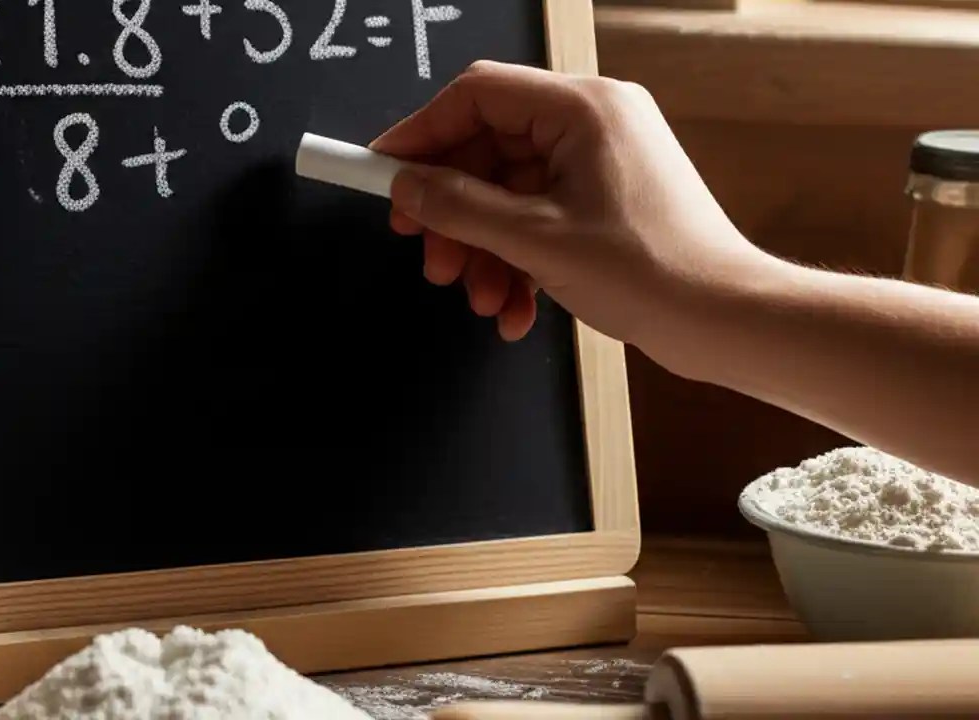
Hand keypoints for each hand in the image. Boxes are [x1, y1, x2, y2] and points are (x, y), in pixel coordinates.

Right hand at [371, 61, 773, 364]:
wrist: (726, 322)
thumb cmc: (653, 272)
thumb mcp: (535, 240)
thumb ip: (459, 207)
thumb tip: (407, 186)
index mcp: (583, 108)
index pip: (477, 96)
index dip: (421, 134)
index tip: (383, 172)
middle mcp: (593, 123)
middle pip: (488, 151)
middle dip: (454, 214)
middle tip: (430, 259)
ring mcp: (600, 164)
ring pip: (509, 195)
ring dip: (483, 249)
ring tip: (479, 297)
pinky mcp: (604, 202)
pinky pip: (538, 219)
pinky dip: (517, 262)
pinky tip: (513, 309)